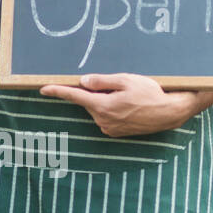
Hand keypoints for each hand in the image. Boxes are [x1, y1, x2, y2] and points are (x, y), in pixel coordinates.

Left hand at [39, 73, 194, 136]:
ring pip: (98, 109)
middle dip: (96, 92)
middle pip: (88, 101)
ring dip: (106, 100)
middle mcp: (103, 120)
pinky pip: (106, 117)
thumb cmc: (151, 94)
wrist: (169, 113)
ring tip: (129, 97)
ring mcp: (109, 128)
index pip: (75, 96)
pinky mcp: (115, 132)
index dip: (58, 91)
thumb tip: (83, 81)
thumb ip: (102, 81)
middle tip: (118, 86)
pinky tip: (129, 105)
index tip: (44, 88)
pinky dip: (111, 109)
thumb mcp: (126, 80)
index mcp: (103, 106)